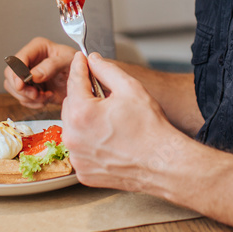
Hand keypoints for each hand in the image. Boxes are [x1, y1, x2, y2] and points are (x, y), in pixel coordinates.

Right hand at [3, 37, 76, 108]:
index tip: (22, 85)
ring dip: (28, 97)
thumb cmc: (79, 65)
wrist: (84, 82)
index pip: (17, 60)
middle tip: (36, 94)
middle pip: (10, 75)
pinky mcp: (31, 88)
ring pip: (14, 88)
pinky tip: (46, 99)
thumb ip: (51, 66)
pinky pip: (22, 98)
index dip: (16, 73)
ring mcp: (28, 75)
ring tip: (45, 96)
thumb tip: (32, 75)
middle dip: (22, 89)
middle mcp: (30, 60)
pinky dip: (33, 103)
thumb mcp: (69, 61)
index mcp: (37, 48)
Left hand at [61, 52, 183, 192]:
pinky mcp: (83, 172)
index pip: (74, 81)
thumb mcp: (130, 88)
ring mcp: (77, 157)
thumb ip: (106, 70)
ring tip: (110, 122)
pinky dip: (89, 142)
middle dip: (84, 96)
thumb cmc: (150, 129)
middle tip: (105, 96)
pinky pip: (80, 149)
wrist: (162, 163)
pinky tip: (108, 140)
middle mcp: (73, 137)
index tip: (81, 59)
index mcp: (81, 113)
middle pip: (70, 105)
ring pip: (73, 128)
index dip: (79, 66)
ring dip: (85, 120)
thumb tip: (93, 60)